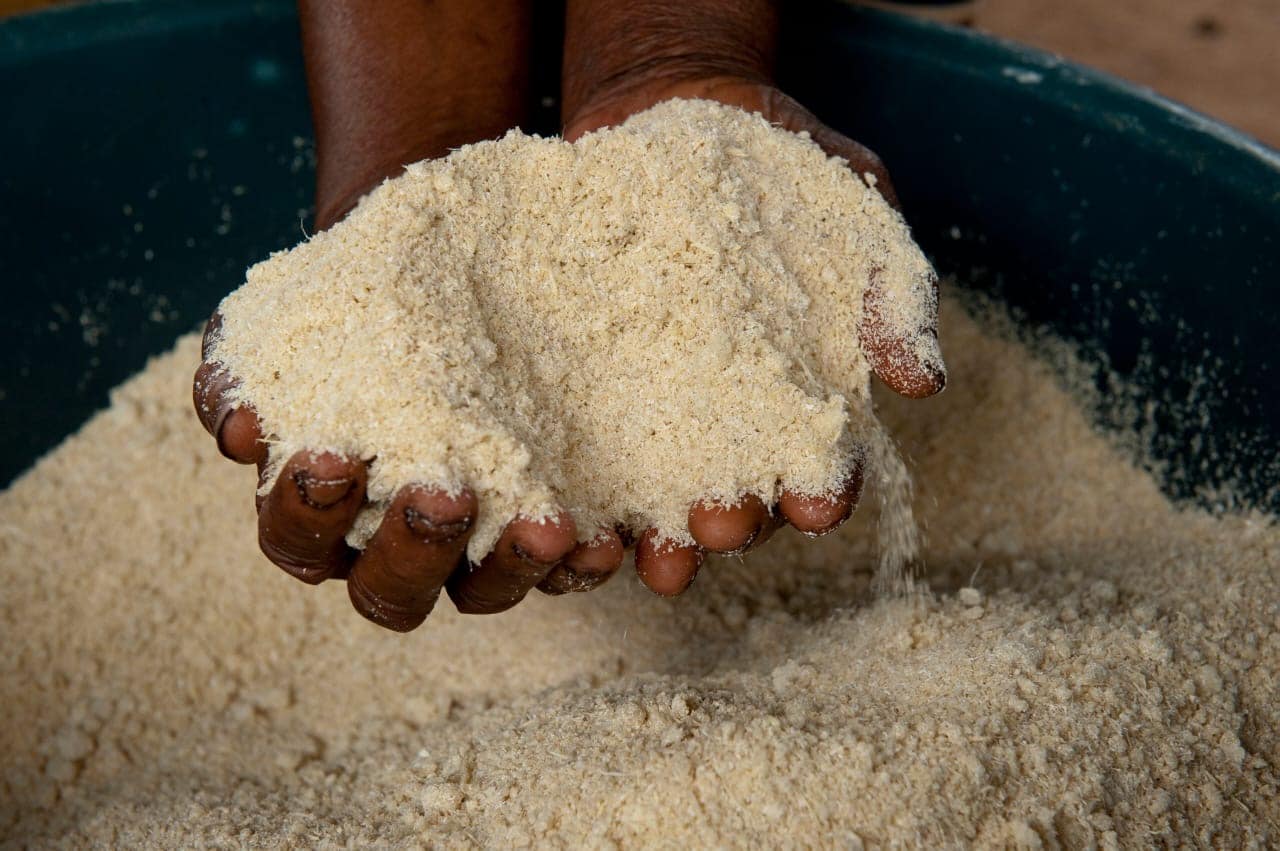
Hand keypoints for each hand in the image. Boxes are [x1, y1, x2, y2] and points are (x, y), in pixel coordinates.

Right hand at [192, 0, 627, 632]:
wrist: (455, 254)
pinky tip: (622, 533)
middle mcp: (399, 544)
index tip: (332, 454)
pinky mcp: (555, 523)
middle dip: (416, 549)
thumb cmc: (362, 289)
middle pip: (395, 591)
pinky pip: (578, 564)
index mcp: (325, 509)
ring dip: (520, 567)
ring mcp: (480, 544)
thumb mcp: (296, 310)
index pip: (300, 538)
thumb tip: (237, 428)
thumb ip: (248, 367)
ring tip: (552, 524)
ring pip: (492, 590)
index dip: (309, 512)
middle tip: (444, 491)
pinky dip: (600, 557)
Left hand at [560, 0, 944, 594]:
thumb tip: (920, 384)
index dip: (823, 489)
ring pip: (660, 493)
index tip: (816, 504)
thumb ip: (891, 288)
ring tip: (653, 554)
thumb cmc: (780, 159)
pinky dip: (585, 491)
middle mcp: (730, 416)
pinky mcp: (589, 384)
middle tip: (719, 526)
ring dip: (660, 533)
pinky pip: (584, 451)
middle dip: (735, 522)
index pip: (821, 462)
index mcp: (802, 391)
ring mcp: (655, 405)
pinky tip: (573, 513)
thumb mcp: (854, 203)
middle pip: (739, 495)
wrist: (672, 106)